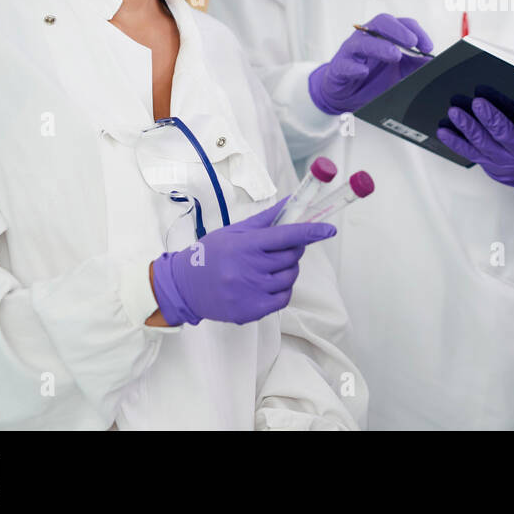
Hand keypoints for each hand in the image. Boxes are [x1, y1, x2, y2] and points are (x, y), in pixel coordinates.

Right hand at [150, 198, 335, 325]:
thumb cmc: (212, 254)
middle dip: (293, 249)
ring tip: (268, 266)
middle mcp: (249, 268)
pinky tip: (267, 283)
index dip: (310, 231)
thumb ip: (268, 219)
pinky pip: (283, 298)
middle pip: (291, 256)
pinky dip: (282, 289)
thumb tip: (294, 202)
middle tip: (280, 248)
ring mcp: (251, 291)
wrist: (185, 286)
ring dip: (288, 270)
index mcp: (245, 245)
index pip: (286, 235)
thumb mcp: (236, 231)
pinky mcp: (251, 311)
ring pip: (290, 277)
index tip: (329, 229)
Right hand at [308, 13, 432, 114]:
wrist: (348, 96)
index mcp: (385, 35)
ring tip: (395, 55)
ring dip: (379, 47)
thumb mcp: (401, 72)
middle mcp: (368, 37)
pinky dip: (354, 68)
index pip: (402, 24)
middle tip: (412, 43)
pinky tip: (363, 71)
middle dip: (398, 30)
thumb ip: (416, 66)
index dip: (417, 32)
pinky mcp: (338, 68)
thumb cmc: (374, 78)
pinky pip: (344, 65)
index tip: (428, 47)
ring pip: (363, 42)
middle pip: (382, 22)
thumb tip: (435, 63)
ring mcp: (351, 51)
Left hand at [436, 93, 513, 195]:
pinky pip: (471, 153)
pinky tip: (443, 129)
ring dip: (469, 128)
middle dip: (492, 119)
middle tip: (479, 101)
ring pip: (485, 145)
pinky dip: (456, 142)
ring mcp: (505, 163)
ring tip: (456, 111)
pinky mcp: (491, 165)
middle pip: (506, 137)